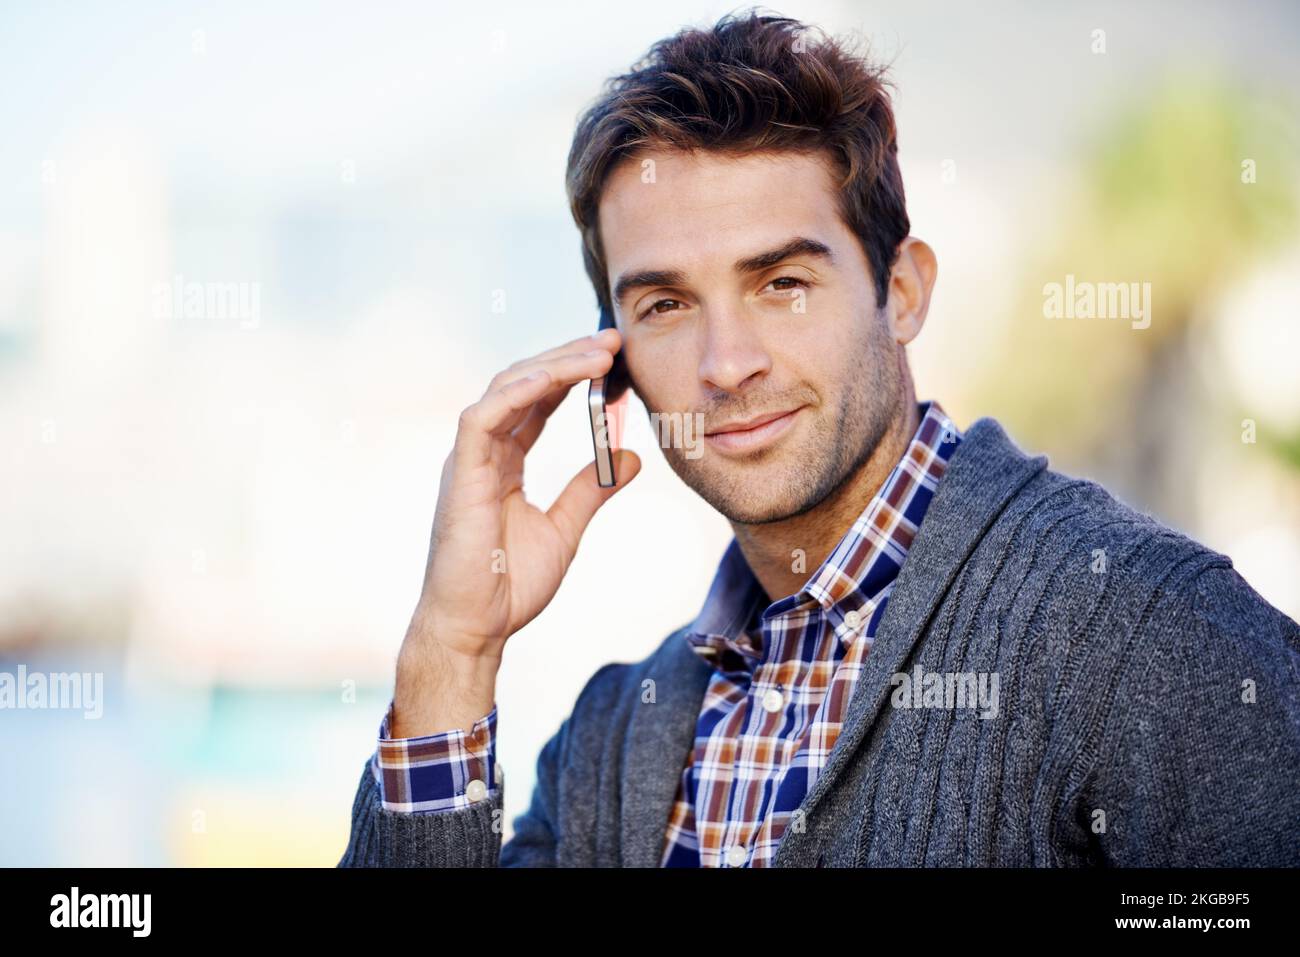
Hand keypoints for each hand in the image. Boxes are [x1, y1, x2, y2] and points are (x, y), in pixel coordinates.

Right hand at [392, 327, 640, 735]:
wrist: (475, 628)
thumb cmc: (507, 586)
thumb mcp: (564, 530)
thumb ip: (591, 489)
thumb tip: (633, 458)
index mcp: (502, 462)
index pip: (537, 401)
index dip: (572, 374)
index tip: (613, 357)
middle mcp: (483, 452)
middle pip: (524, 384)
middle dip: (568, 357)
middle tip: (613, 340)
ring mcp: (468, 460)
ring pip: (506, 389)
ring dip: (553, 366)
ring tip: (598, 352)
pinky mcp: (460, 474)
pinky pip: (484, 417)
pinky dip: (519, 393)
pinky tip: (554, 378)